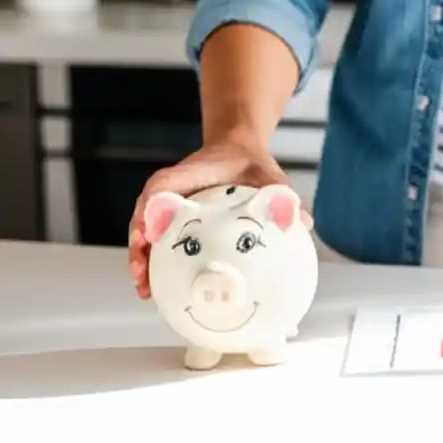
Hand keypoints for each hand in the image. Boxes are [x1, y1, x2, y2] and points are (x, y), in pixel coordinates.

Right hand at [127, 139, 309, 298]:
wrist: (238, 152)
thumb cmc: (248, 163)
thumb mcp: (268, 175)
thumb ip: (282, 195)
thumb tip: (303, 222)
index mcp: (185, 177)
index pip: (159, 190)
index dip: (149, 214)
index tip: (149, 237)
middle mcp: (170, 192)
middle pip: (143, 220)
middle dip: (139, 250)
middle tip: (143, 278)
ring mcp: (169, 208)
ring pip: (146, 235)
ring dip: (143, 262)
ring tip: (146, 291)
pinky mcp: (175, 220)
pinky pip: (161, 242)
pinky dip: (158, 262)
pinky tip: (163, 288)